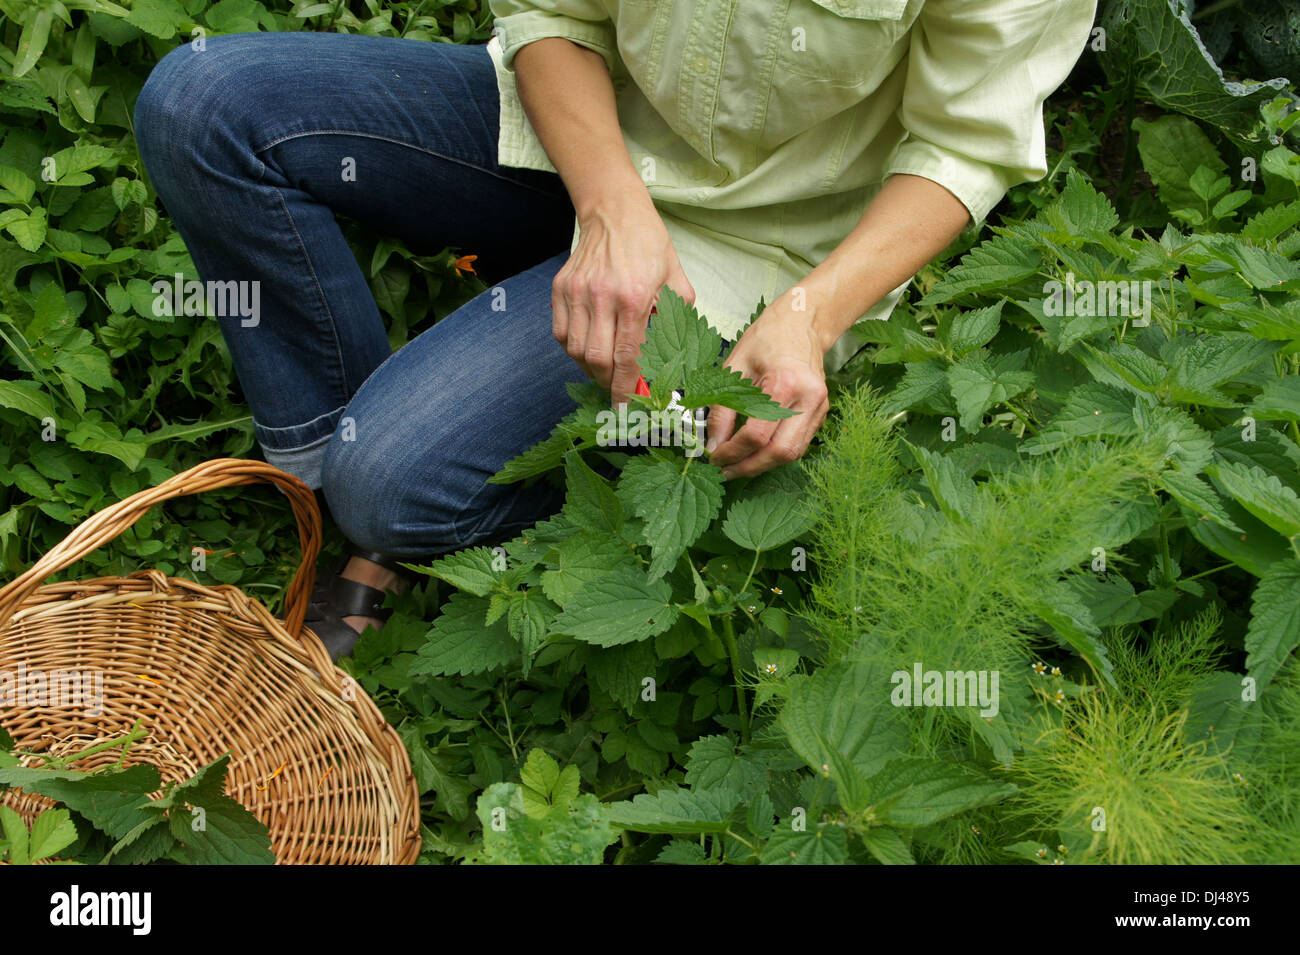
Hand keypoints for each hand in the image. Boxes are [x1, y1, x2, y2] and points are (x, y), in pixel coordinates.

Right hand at [551, 193, 695, 403]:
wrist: (614, 212)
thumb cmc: (649, 246)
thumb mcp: (676, 281)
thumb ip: (677, 321)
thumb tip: (673, 361)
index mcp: (634, 297)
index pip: (627, 357)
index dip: (626, 389)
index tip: (626, 409)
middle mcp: (601, 296)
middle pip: (597, 359)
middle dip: (608, 382)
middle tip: (618, 387)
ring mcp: (576, 292)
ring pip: (575, 351)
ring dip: (590, 368)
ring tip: (605, 366)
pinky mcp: (560, 289)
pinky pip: (560, 334)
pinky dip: (573, 349)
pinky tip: (589, 345)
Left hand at [705, 300, 829, 479]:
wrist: (801, 323)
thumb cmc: (766, 339)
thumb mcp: (734, 368)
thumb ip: (722, 409)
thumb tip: (713, 444)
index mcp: (785, 382)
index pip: (757, 434)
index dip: (732, 452)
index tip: (714, 457)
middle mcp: (808, 398)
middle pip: (780, 452)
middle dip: (749, 467)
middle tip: (724, 471)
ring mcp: (819, 408)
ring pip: (792, 454)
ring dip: (762, 465)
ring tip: (737, 466)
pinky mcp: (821, 414)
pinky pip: (798, 445)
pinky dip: (774, 454)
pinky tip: (755, 453)